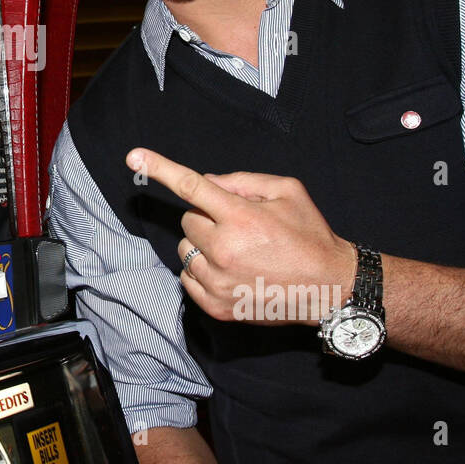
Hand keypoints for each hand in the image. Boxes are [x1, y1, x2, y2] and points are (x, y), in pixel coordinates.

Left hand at [126, 147, 357, 325]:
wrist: (330, 288)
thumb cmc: (309, 235)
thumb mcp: (287, 192)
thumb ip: (243, 181)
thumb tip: (207, 181)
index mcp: (241, 217)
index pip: (191, 186)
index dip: (160, 168)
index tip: (134, 157)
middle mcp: (224, 249)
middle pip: (189, 220)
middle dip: (208, 217)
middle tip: (238, 226)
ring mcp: (218, 281)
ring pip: (186, 249)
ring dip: (204, 245)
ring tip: (238, 251)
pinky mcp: (217, 306)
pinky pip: (188, 277)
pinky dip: (202, 270)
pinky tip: (231, 271)